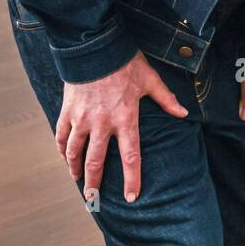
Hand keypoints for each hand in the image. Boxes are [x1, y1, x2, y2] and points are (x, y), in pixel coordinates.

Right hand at [55, 51, 188, 203]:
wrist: (96, 47)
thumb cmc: (126, 64)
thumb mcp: (151, 80)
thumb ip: (166, 100)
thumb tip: (184, 113)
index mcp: (125, 118)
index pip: (131, 156)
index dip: (131, 178)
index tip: (131, 196)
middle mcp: (102, 122)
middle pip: (97, 160)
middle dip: (95, 183)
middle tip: (93, 198)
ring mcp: (81, 118)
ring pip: (75, 151)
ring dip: (75, 168)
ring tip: (78, 179)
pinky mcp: (67, 110)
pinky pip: (61, 135)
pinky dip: (61, 149)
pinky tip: (64, 157)